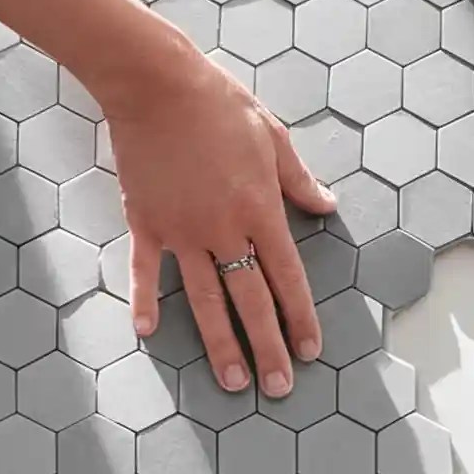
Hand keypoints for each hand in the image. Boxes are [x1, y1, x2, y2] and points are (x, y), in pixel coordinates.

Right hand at [104, 46, 336, 396]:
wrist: (156, 84)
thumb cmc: (220, 104)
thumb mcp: (274, 137)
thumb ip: (300, 181)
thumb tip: (328, 206)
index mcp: (260, 210)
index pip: (287, 277)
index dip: (301, 317)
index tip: (310, 351)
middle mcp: (223, 230)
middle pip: (250, 301)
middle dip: (267, 348)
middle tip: (278, 389)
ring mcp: (181, 231)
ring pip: (203, 300)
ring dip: (220, 344)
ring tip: (232, 382)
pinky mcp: (146, 222)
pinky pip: (145, 271)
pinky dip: (145, 301)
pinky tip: (148, 333)